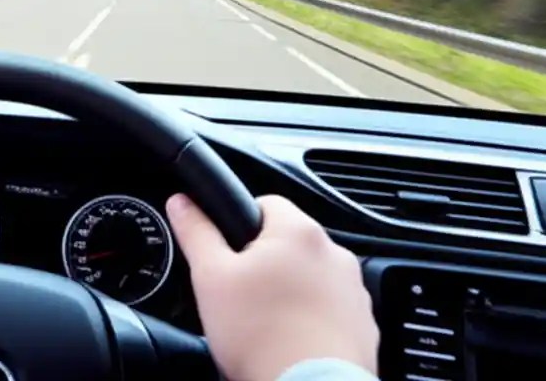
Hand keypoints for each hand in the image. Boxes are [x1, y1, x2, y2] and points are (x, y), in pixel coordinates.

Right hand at [166, 193, 377, 380]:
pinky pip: (331, 311)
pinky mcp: (363, 323)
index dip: (239, 226)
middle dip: (264, 265)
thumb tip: (182, 204)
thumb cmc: (261, 336)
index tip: (227, 256)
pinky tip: (290, 340)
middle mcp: (335, 254)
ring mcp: (354, 290)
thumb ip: (196, 232)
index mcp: (298, 231)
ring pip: (311, 279)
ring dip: (290, 292)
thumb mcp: (211, 278)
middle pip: (288, 244)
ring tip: (265, 324)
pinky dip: (312, 320)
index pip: (265, 204)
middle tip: (240, 296)